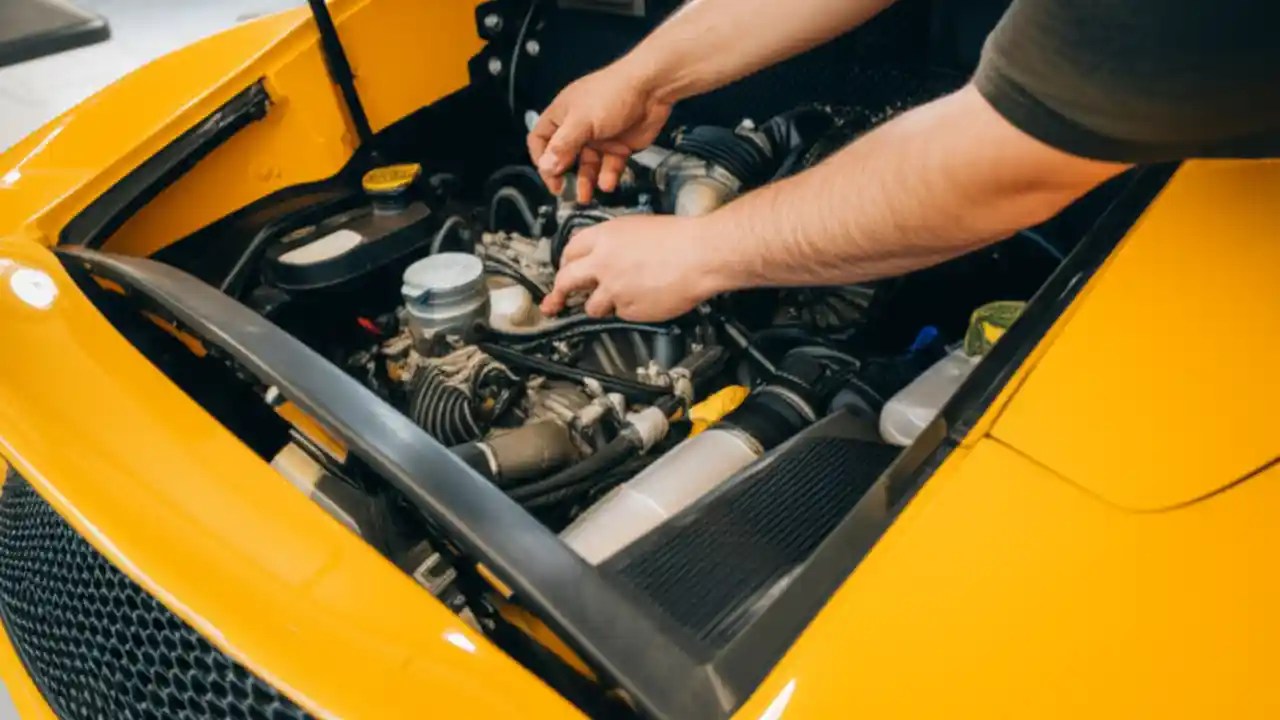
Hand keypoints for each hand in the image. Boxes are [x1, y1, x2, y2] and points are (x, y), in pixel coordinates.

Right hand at [528, 65, 672, 203]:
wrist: (651, 89)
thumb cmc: (611, 96)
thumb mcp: (581, 121)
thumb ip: (563, 147)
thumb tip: (545, 168)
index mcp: (562, 115)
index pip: (540, 139)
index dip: (541, 158)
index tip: (549, 176)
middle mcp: (578, 128)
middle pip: (564, 156)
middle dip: (563, 175)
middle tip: (565, 193)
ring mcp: (599, 138)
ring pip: (587, 165)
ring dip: (586, 181)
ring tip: (586, 197)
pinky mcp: (619, 146)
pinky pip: (609, 166)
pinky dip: (608, 176)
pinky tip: (608, 183)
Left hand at [540, 215, 722, 321]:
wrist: (699, 255)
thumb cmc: (679, 238)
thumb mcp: (637, 228)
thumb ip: (614, 243)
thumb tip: (603, 257)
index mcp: (603, 237)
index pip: (569, 251)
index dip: (566, 264)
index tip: (564, 271)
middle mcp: (602, 263)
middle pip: (566, 281)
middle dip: (559, 293)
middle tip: (555, 302)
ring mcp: (613, 289)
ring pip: (591, 306)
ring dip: (600, 305)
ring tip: (622, 297)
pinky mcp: (628, 309)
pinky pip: (620, 315)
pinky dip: (629, 310)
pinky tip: (645, 299)